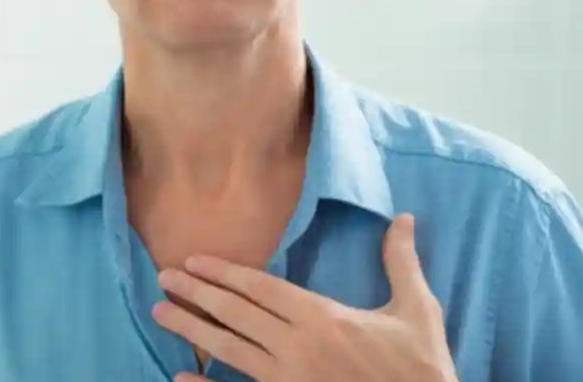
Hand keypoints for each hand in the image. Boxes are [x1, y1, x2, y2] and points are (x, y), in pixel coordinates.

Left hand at [152, 214, 457, 381]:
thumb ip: (400, 263)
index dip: (225, 273)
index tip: (194, 261)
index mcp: (324, 318)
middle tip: (163, 277)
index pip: (262, 288)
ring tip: (160, 313)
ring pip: (230, 350)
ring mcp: (289, 380)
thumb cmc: (421, 367)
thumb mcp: (418, 311)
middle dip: (197, 293)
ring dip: (192, 329)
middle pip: (236, 314)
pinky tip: (180, 376)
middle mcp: (299, 347)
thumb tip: (403, 217)